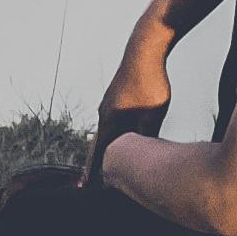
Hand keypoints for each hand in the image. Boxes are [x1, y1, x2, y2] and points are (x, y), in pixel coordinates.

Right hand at [86, 35, 173, 182]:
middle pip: (99, 143)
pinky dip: (115, 132)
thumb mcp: (152, 115)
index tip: (84, 186)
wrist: (145, 49)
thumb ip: (146, 136)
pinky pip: (114, 119)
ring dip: (107, 146)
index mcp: (109, 119)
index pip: (98, 152)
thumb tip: (144, 152)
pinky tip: (122, 134)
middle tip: (90, 181)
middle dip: (97, 162)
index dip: (92, 170)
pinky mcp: (118, 94)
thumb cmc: (149, 81)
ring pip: (107, 130)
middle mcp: (104, 111)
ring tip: (106, 160)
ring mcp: (110, 101)